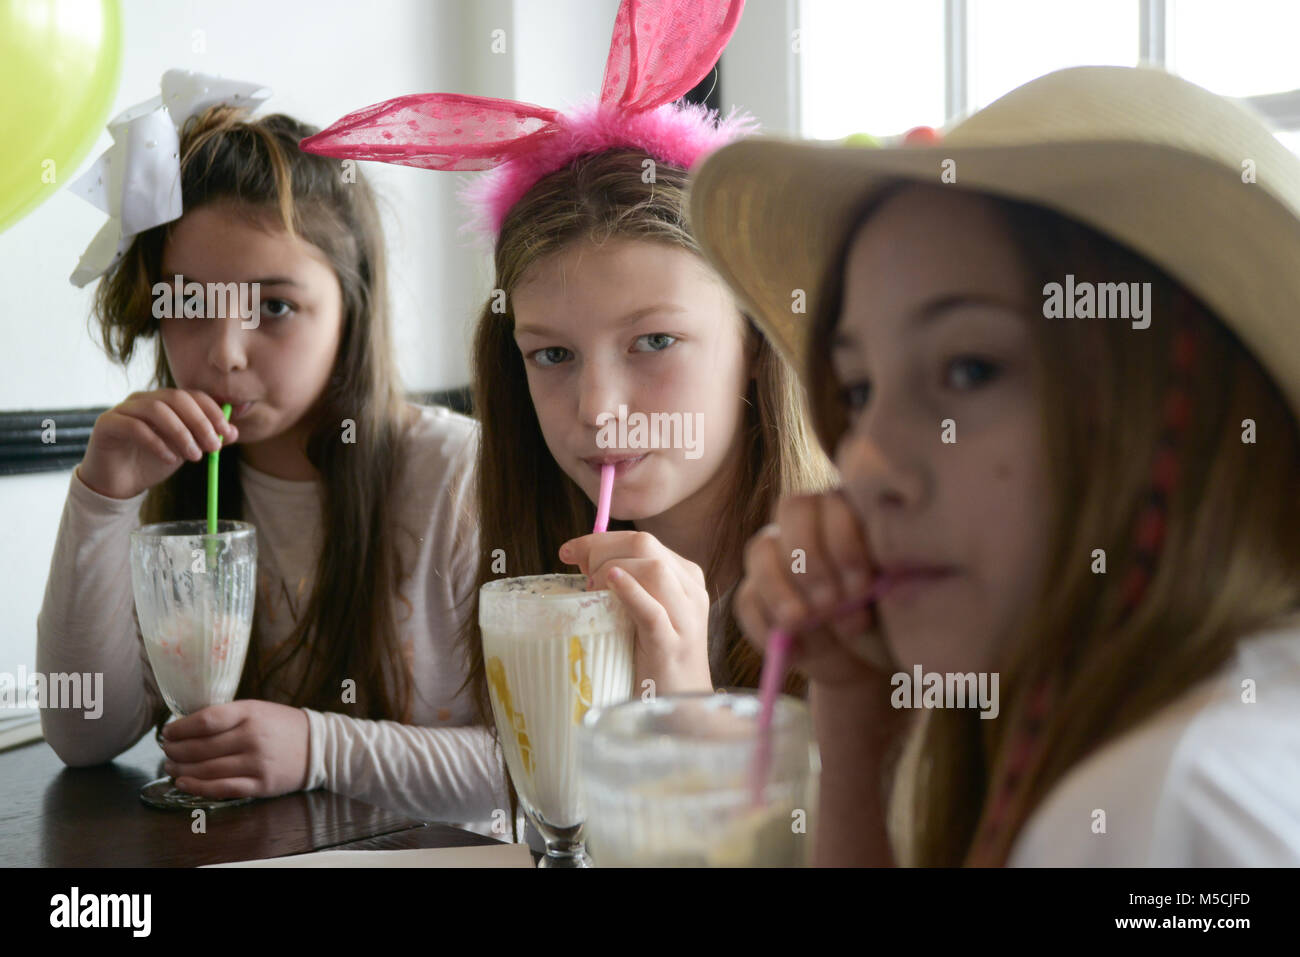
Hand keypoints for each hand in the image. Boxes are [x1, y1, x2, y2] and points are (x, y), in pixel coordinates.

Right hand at [78, 389, 237, 499]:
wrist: (119, 484)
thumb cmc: (153, 462)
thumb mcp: (186, 450)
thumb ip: (206, 439)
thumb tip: (233, 432)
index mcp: (163, 401)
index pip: (192, 395)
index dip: (212, 411)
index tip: (228, 432)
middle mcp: (143, 399)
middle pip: (176, 398)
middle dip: (200, 422)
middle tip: (214, 447)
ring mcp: (123, 409)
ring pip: (156, 410)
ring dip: (181, 433)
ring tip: (194, 456)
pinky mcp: (106, 424)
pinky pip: (134, 427)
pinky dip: (157, 442)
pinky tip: (170, 459)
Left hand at [160, 700, 308, 799]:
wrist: (318, 746)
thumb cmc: (281, 726)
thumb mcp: (257, 709)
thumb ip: (226, 717)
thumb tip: (186, 728)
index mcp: (250, 713)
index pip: (206, 720)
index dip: (180, 728)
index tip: (167, 732)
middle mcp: (252, 737)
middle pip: (201, 748)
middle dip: (176, 751)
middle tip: (166, 751)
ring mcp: (257, 763)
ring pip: (207, 770)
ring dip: (182, 770)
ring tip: (171, 767)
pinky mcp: (260, 784)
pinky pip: (222, 789)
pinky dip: (198, 787)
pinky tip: (184, 783)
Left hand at [559, 531, 712, 694]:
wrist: (683, 707)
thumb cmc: (656, 660)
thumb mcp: (643, 613)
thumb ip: (626, 585)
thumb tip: (584, 559)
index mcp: (685, 577)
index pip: (641, 540)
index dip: (601, 540)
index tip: (568, 551)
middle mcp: (690, 591)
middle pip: (645, 546)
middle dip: (601, 549)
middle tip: (577, 571)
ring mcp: (685, 619)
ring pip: (653, 569)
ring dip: (611, 568)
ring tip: (590, 588)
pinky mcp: (672, 645)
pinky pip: (653, 611)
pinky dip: (630, 591)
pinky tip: (612, 582)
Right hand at [734, 489, 890, 689]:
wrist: (867, 658)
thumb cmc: (888, 616)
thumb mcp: (895, 595)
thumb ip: (886, 577)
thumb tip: (870, 579)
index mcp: (846, 512)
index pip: (830, 500)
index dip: (841, 542)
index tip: (862, 588)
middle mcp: (807, 525)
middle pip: (791, 509)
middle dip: (811, 560)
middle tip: (831, 603)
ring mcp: (775, 558)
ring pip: (760, 552)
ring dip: (780, 589)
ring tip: (804, 621)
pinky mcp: (755, 597)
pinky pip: (747, 601)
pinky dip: (766, 627)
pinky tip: (797, 651)